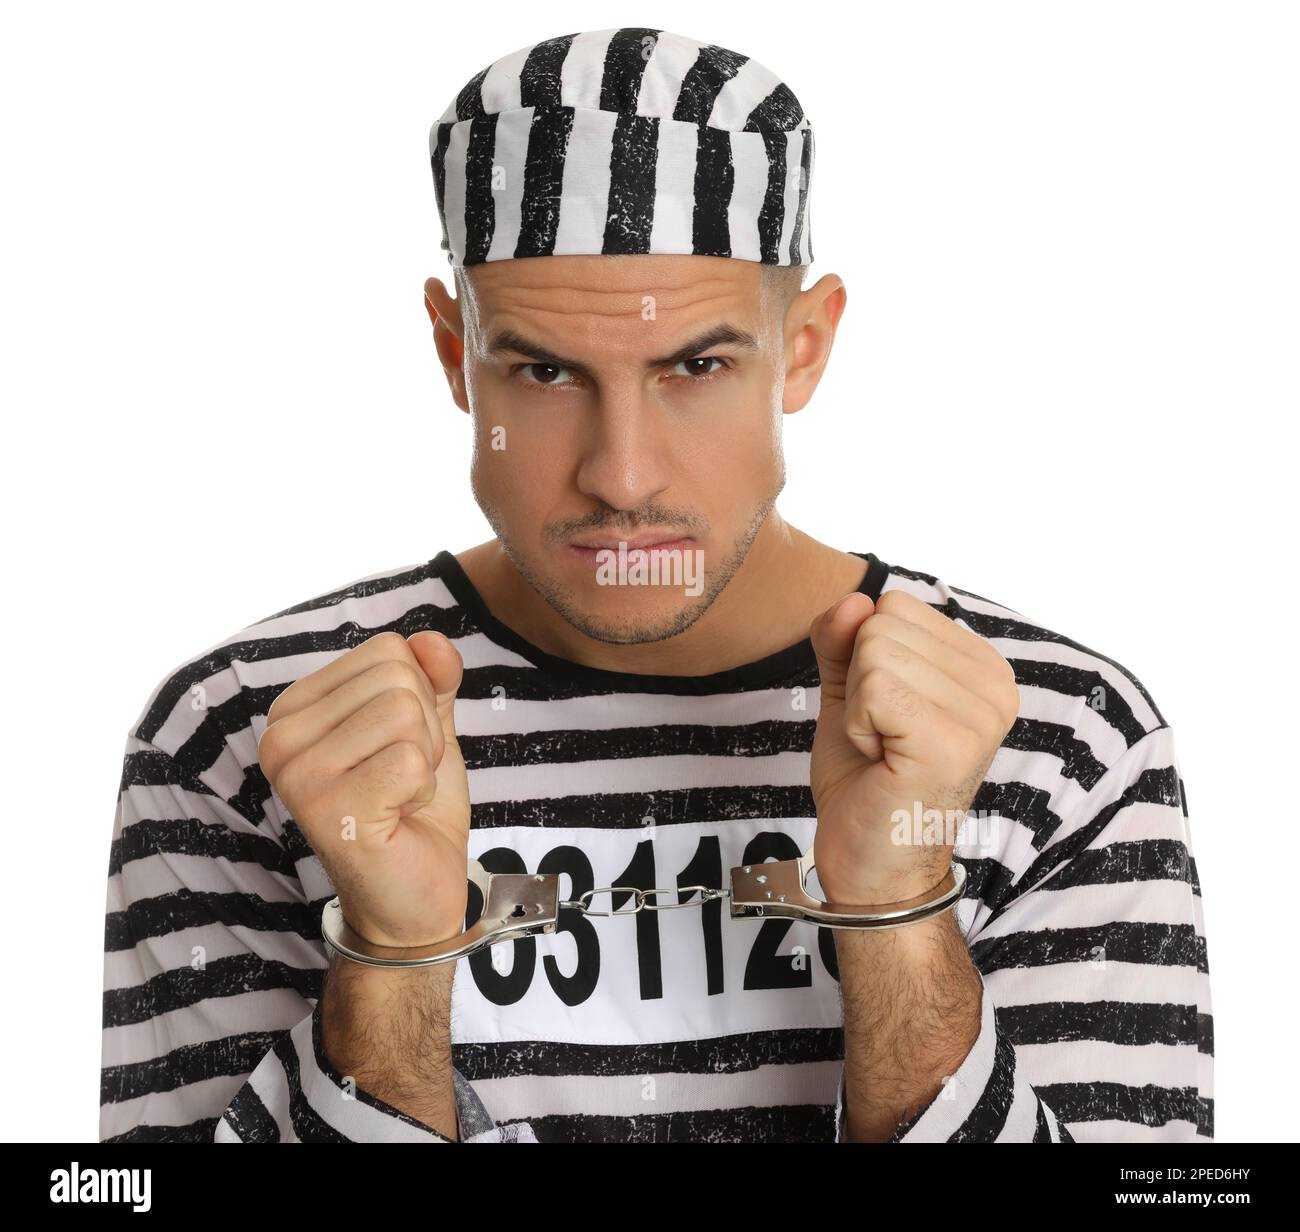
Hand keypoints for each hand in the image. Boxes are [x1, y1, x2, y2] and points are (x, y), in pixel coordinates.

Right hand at [258, 630, 470, 947]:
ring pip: (405, 712)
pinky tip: (396, 818)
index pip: (389, 650)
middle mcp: (281, 737)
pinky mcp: (324, 808)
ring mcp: (297, 773)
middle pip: (398, 677)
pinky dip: (420, 788)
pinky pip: (409, 758)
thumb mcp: (427, 729)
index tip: (398, 749)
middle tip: (402, 779)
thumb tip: (432, 639)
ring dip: (424, 760)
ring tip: (398, 797)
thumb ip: (431, 678)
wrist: (414, 898)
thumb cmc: (412, 811)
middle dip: (425, 729)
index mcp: (296, 708)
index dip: (420, 698)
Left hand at [808, 589, 1020, 904]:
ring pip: (872, 652)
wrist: (871, 865)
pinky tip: (882, 762)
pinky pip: (871, 688)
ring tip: (885, 753)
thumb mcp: (850, 692)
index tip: (885, 717)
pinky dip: (856, 725)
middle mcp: (997, 685)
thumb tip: (853, 600)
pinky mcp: (953, 740)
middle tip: (882, 740)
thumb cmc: (866, 781)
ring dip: (857, 708)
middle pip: (882, 623)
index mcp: (983, 667)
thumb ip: (845, 640)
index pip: (894, 606)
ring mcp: (981, 714)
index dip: (865, 659)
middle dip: (858, 682)